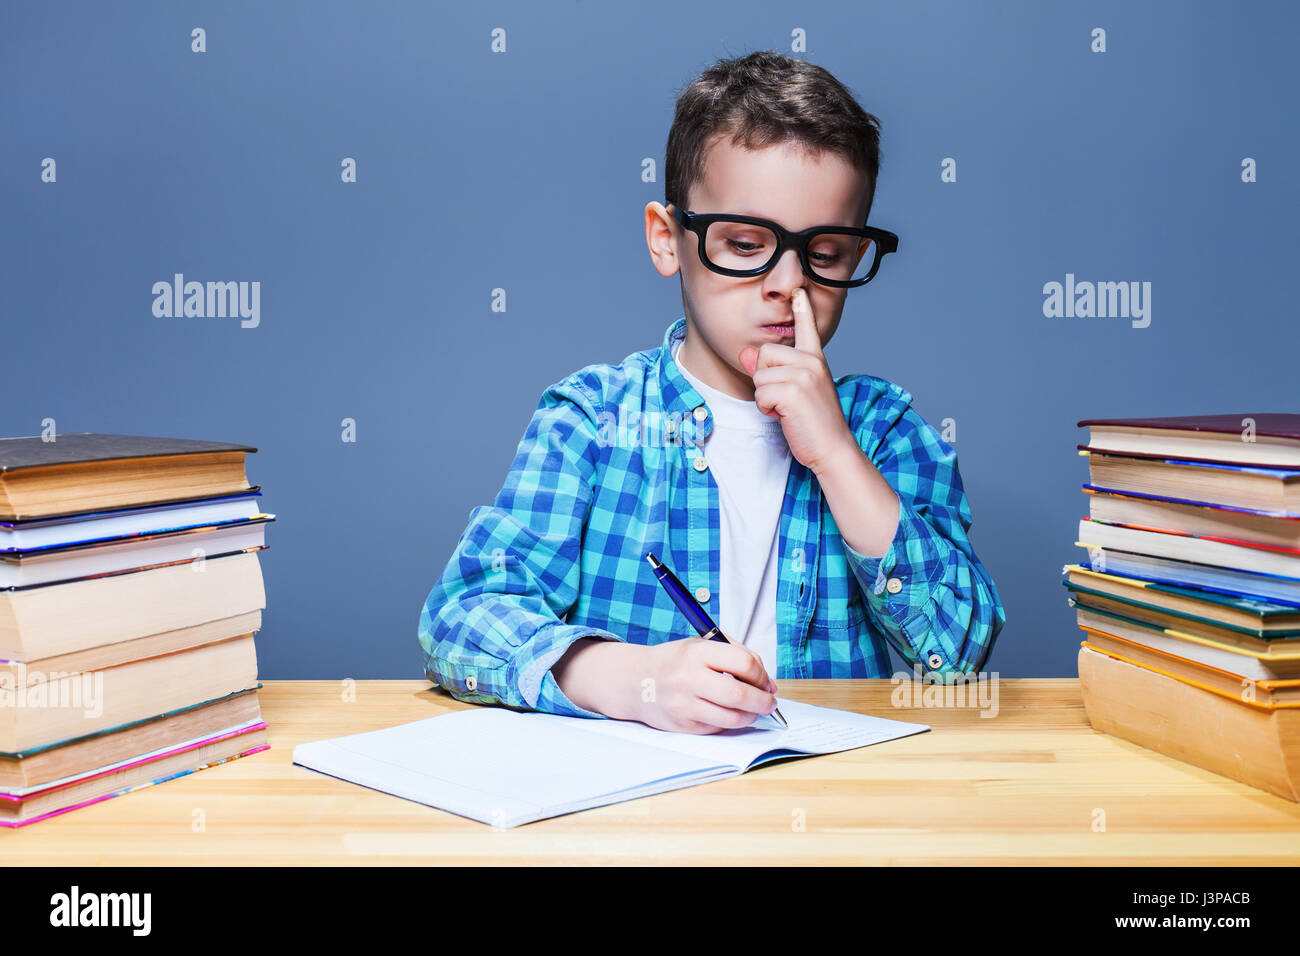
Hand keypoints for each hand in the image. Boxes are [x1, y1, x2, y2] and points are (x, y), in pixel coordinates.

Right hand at [636, 638, 777, 733]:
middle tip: (770, 702)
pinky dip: (731, 723)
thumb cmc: (676, 661)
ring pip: (733, 718)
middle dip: (763, 701)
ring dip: (751, 716)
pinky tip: (730, 714)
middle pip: (740, 695)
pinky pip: (719, 728)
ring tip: (753, 710)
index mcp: (697, 653)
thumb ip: (736, 655)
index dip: (762, 674)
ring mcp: (685, 705)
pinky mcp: (683, 726)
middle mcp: (689, 678)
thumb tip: (767, 681)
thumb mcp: (701, 645)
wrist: (637, 681)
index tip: (765, 681)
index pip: (744, 663)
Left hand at [738, 288, 857, 474]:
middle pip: (764, 353)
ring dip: (765, 397)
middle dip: (764, 378)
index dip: (801, 308)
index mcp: (815, 359)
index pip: (807, 327)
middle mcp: (811, 361)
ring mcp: (803, 374)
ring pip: (759, 375)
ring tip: (787, 409)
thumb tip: (745, 354)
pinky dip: (766, 409)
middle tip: (786, 399)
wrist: (832, 448)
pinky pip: (760, 393)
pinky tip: (786, 416)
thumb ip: (770, 371)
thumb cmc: (814, 423)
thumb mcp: (793, 392)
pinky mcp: (793, 390)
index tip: (798, 290)